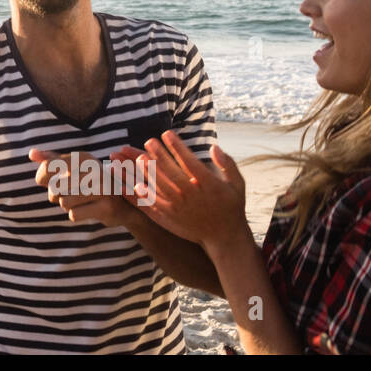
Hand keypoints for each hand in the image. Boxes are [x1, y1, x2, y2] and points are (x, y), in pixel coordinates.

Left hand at [29, 147, 138, 226]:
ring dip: (68, 206)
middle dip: (57, 195)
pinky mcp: (106, 207)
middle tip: (70, 194)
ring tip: (81, 201)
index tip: (51, 181)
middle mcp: (93, 169)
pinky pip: (74, 215)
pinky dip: (77, 215)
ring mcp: (102, 188)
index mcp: (83, 157)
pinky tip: (89, 210)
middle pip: (53, 188)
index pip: (46, 167)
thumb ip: (52, 160)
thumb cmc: (93, 183)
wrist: (126, 203)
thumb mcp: (74, 167)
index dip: (41, 179)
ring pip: (63, 203)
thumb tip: (31, 153)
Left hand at [133, 131, 248, 251]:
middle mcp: (192, 196)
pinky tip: (133, 184)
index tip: (167, 133)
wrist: (224, 237)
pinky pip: (153, 205)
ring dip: (148, 172)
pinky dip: (143, 195)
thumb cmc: (231, 206)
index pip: (190, 162)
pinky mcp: (170, 218)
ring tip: (138, 157)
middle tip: (149, 141)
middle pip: (171, 172)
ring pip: (159, 187)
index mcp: (209, 185)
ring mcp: (179, 208)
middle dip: (159, 155)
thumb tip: (214, 147)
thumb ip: (228, 164)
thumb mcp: (237, 185)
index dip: (177, 147)